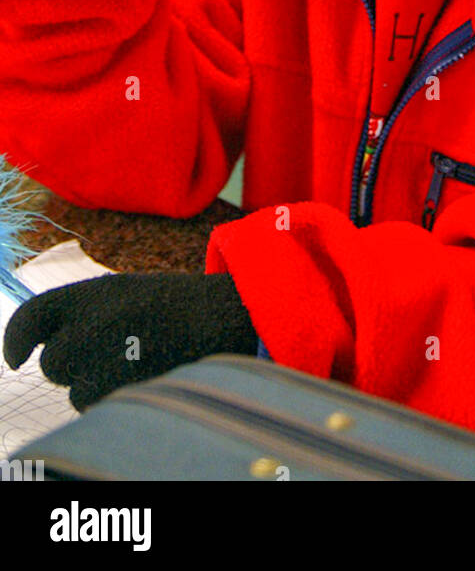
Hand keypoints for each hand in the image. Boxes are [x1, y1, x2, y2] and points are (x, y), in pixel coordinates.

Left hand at [2, 271, 258, 410]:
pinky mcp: (128, 390)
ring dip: (97, 385)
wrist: (228, 316)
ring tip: (135, 363)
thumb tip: (46, 343)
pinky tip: (145, 377)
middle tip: (103, 354)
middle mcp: (95, 324)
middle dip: (70, 366)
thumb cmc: (176, 306)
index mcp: (93, 293)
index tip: (16, 356)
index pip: (31, 316)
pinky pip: (104, 407)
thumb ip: (85, 312)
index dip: (15, 339)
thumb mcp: (125, 292)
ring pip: (77, 392)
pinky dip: (118, 399)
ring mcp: (111, 359)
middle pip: (53, 364)